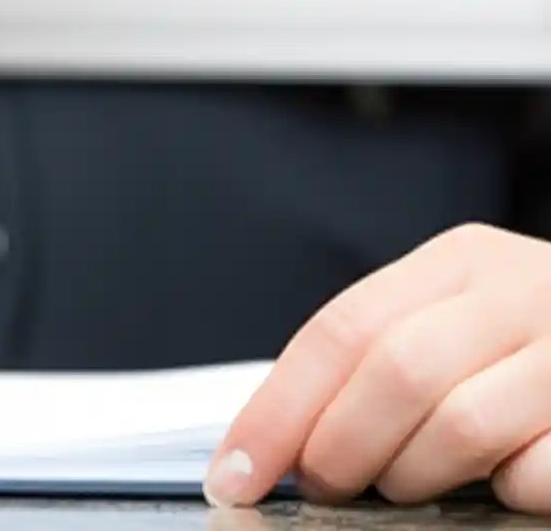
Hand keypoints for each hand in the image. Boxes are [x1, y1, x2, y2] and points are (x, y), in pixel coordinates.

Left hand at [205, 223, 550, 513]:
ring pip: (461, 424)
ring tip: (409, 486)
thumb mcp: (454, 321)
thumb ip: (377, 361)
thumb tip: (273, 440)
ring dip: (413, 477)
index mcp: (460, 262)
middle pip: (395, 372)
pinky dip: (504, 493)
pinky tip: (504, 482)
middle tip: (327, 484)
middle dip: (340, 448)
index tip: (235, 474)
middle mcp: (523, 290)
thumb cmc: (531, 347)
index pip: (341, 332)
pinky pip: (536, 473)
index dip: (278, 410)